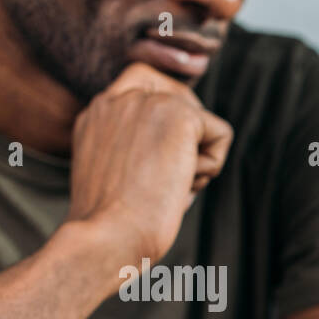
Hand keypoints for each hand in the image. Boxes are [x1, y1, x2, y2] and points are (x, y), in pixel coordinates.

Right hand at [65, 62, 232, 263]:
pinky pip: (222, 133)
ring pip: (201, 121)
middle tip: (177, 175)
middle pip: (180, 96)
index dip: (171, 110)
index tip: (173, 150)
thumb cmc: (114, 227)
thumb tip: (189, 157)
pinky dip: (213, 166)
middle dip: (191, 135)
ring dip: (197, 161)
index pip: (142, 82)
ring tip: (170, 188)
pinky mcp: (178, 113)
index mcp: (96, 116)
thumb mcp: (118, 181)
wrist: (109, 235)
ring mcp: (145, 101)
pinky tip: (182, 185)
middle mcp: (116, 100)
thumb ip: (139, 153)